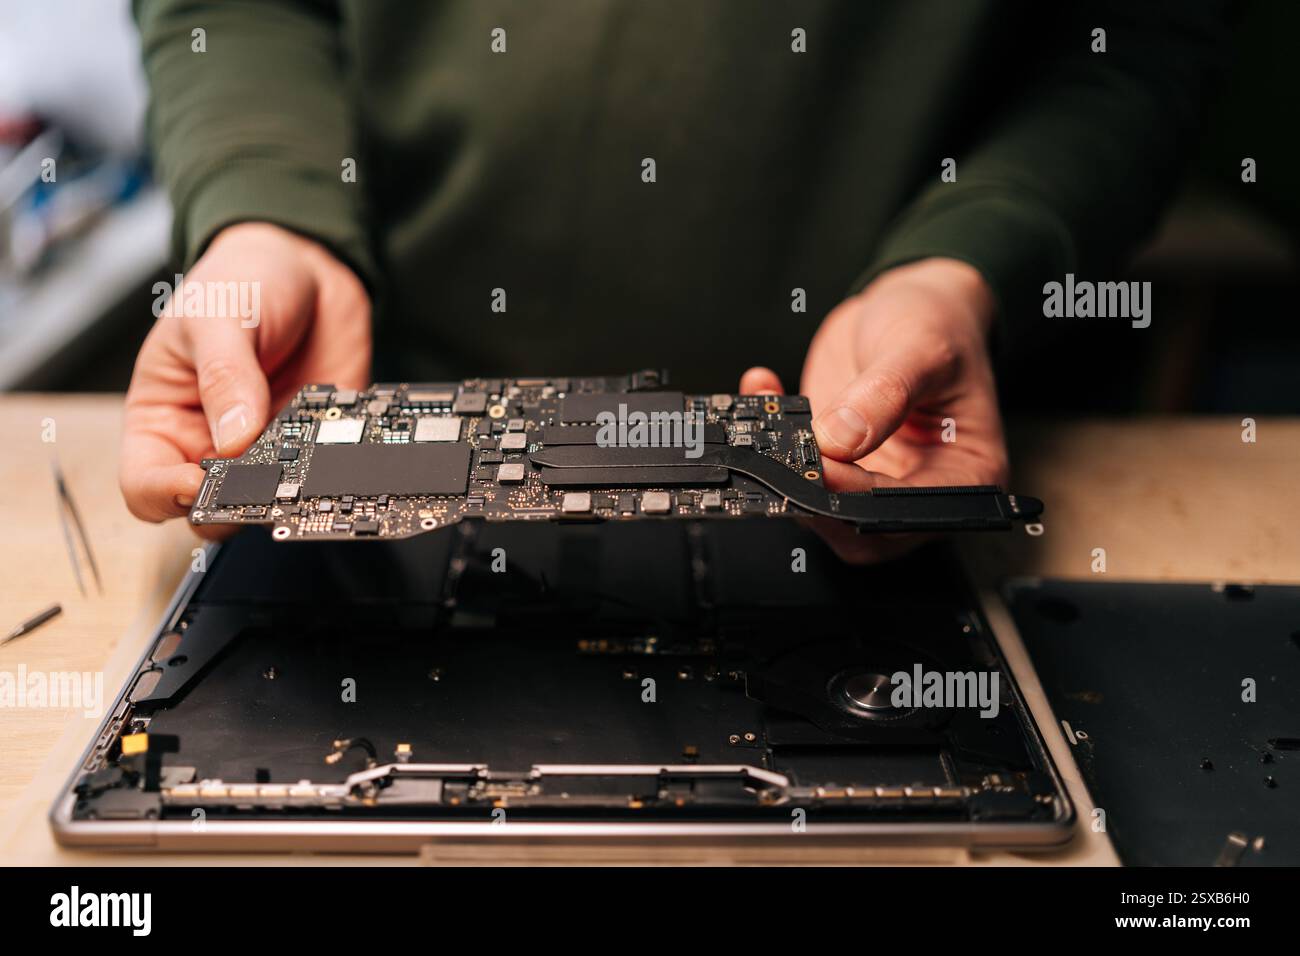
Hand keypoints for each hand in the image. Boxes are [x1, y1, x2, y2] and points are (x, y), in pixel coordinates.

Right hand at [120, 222, 370, 533]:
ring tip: (303, 456)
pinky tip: (338, 442)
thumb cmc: (240, 282)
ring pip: (268, 499)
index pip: (144, 484)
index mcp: (164, 418)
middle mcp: (210, 443)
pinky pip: (322, 473)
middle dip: (232, 501)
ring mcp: (265, 448)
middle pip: (208, 508)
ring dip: (286, 489)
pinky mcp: (314, 443)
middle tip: (261, 477)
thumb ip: (224, 377)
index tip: (199, 481)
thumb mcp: (218, 318)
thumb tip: (233, 439)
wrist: (307, 265)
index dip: (166, 494)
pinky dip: (331, 469)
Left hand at [741, 257, 1008, 561]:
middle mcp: (919, 488)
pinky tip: (765, 391)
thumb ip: (885, 394)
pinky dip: (769, 436)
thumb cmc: (939, 325)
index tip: (821, 464)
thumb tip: (840, 438)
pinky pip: (793, 471)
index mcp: (966, 475)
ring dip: (781, 468)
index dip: (858, 497)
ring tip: (770, 416)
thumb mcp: (920, 348)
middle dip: (812, 495)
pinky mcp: (835, 463)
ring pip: (817, 507)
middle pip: (858, 527)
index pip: (906, 512)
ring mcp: (872, 479)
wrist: (910, 304)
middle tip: (782, 450)